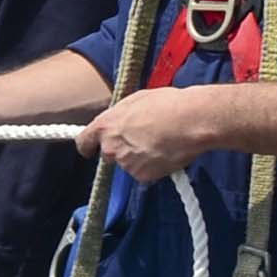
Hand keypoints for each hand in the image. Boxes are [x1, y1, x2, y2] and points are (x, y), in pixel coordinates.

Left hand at [79, 87, 214, 185]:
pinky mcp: (142, 175)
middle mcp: (111, 147)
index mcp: (105, 126)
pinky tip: (167, 153)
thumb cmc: (168, 105)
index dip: (87, 146)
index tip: (89, 150)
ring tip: (162, 143)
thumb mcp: (137, 100)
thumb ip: (121, 115)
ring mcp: (126, 164)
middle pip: (109, 154)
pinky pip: (145, 173)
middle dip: (121, 149)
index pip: (84, 141)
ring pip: (129, 163)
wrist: (192, 121)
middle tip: (143, 139)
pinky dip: (154, 166)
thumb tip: (119, 120)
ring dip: (140, 157)